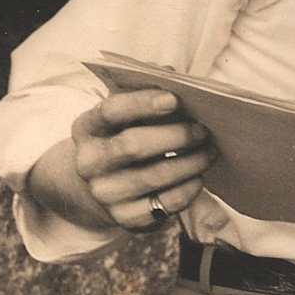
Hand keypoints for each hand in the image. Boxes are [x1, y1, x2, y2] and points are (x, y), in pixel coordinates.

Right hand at [70, 89, 213, 230]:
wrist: (101, 188)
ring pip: (154, 176)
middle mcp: (88, 163)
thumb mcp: (125, 116)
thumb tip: (172, 75)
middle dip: (176, 136)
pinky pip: (165, 204)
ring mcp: (105, 195)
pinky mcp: (126, 219)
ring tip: (209, 151)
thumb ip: (145, 93)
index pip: (110, 111)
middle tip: (203, 130)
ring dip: (190, 162)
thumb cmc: (123, 139)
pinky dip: (188, 188)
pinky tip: (198, 176)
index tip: (174, 99)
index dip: (142, 103)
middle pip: (133, 146)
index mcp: (85, 129)